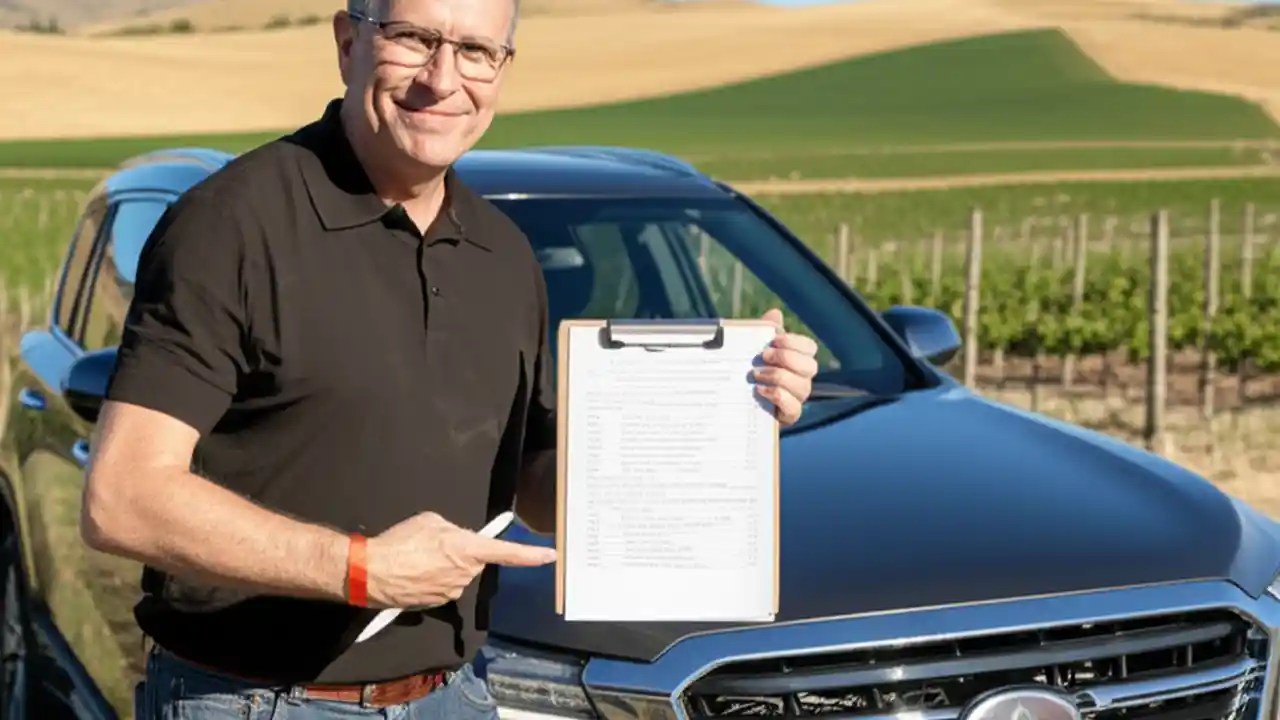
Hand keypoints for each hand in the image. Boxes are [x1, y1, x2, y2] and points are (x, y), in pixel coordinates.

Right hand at [364, 511, 555, 608]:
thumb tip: (456, 540)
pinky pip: (443, 587)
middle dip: (462, 553)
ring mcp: (452, 591)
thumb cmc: (400, 541)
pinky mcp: (437, 604)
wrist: (371, 571)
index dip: (530, 554)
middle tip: (436, 545)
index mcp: (468, 550)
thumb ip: (453, 530)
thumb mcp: (431, 521)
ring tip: (418, 559)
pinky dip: (433, 580)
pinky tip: (414, 572)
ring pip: (458, 575)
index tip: (550, 556)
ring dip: (445, 567)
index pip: (507, 553)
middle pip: (475, 562)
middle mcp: (465, 574)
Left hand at [754, 308, 818, 424]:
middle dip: (787, 358)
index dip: (795, 342)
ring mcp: (796, 399)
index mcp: (796, 360)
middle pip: (811, 366)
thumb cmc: (746, 371)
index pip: (810, 348)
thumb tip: (775, 313)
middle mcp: (801, 379)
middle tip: (764, 356)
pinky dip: (778, 396)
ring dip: (779, 377)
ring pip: (802, 387)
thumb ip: (764, 331)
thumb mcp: (751, 349)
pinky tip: (760, 390)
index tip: (774, 340)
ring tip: (756, 374)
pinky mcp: (788, 416)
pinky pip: (794, 408)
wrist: (731, 402)